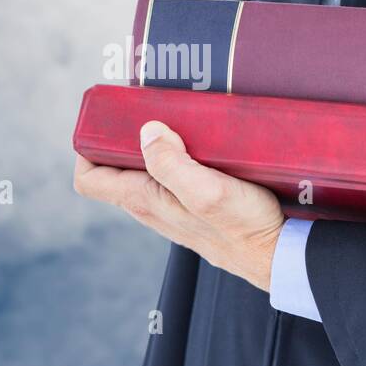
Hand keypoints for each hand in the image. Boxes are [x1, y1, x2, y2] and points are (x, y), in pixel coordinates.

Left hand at [73, 121, 285, 291]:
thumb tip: (146, 132)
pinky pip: (169, 179)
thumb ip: (172, 164)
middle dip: (121, 139)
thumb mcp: (208, 191)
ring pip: (143, 173)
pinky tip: (198, 143)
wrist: (278, 255)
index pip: (89, 179)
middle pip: (114, 171)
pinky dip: (174, 157)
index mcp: (143, 200)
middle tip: (146, 109)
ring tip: (173, 120)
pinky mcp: (193, 208)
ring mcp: (171, 210)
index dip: (87, 149)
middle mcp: (150, 208)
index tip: (106, 122)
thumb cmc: (245, 228)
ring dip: (150, 146)